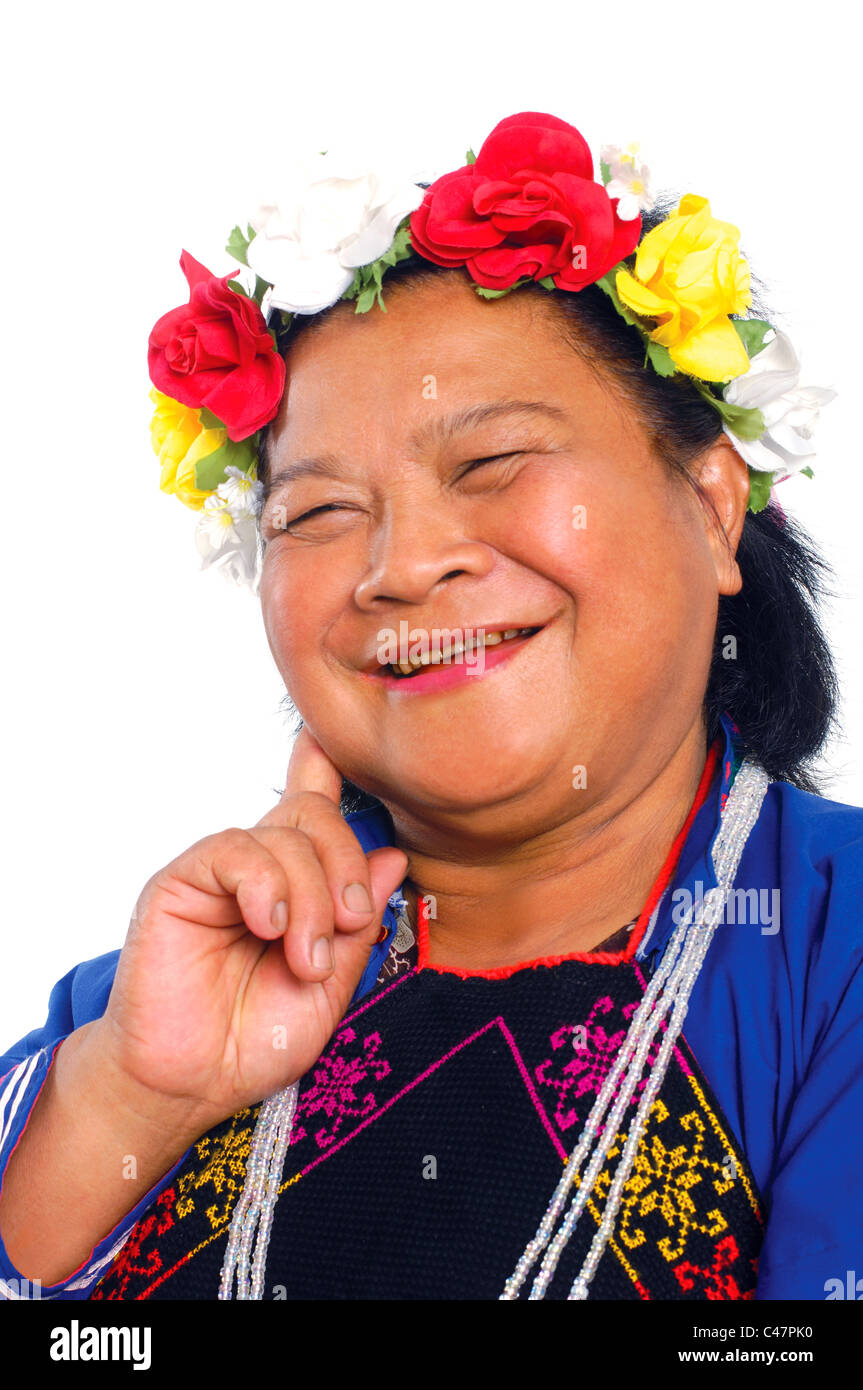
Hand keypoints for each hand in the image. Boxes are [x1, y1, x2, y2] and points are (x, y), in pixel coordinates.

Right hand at [96, 729, 406, 1130]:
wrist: (192, 1085)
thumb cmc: (254, 1041)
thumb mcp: (330, 988)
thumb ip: (357, 926)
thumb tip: (392, 858)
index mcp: (295, 888)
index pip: (314, 811)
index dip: (326, 770)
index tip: (333, 739)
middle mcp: (259, 871)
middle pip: (315, 814)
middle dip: (347, 863)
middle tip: (351, 921)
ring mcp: (219, 873)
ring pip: (283, 832)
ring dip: (312, 896)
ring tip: (305, 957)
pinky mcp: (180, 883)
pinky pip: (234, 849)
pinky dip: (266, 883)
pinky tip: (271, 924)